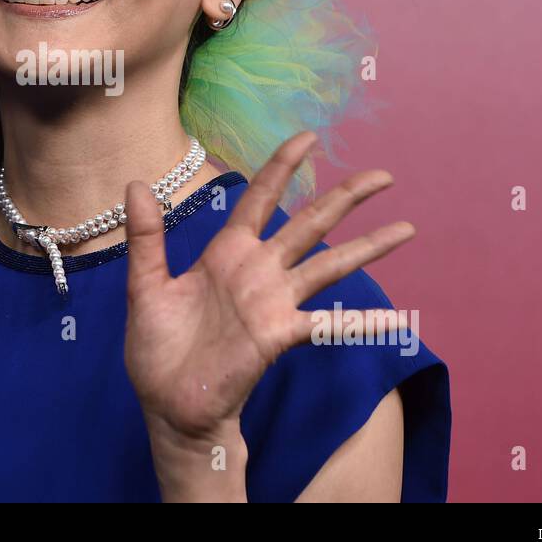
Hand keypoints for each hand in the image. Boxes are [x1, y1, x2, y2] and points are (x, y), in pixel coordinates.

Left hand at [123, 130, 415, 448]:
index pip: (260, 198)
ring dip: (367, 247)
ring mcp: (273, 302)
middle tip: (383, 174)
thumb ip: (146, 236)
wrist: (169, 404)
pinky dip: (359, 322)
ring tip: (405, 228)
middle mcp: (258, 271)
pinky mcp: (278, 335)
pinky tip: (394, 318)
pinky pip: (326, 324)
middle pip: (310, 222)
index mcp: (227, 253)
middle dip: (345, 196)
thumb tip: (136, 184)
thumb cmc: (158, 347)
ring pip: (329, 264)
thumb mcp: (145, 285)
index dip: (283, 166)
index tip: (310, 137)